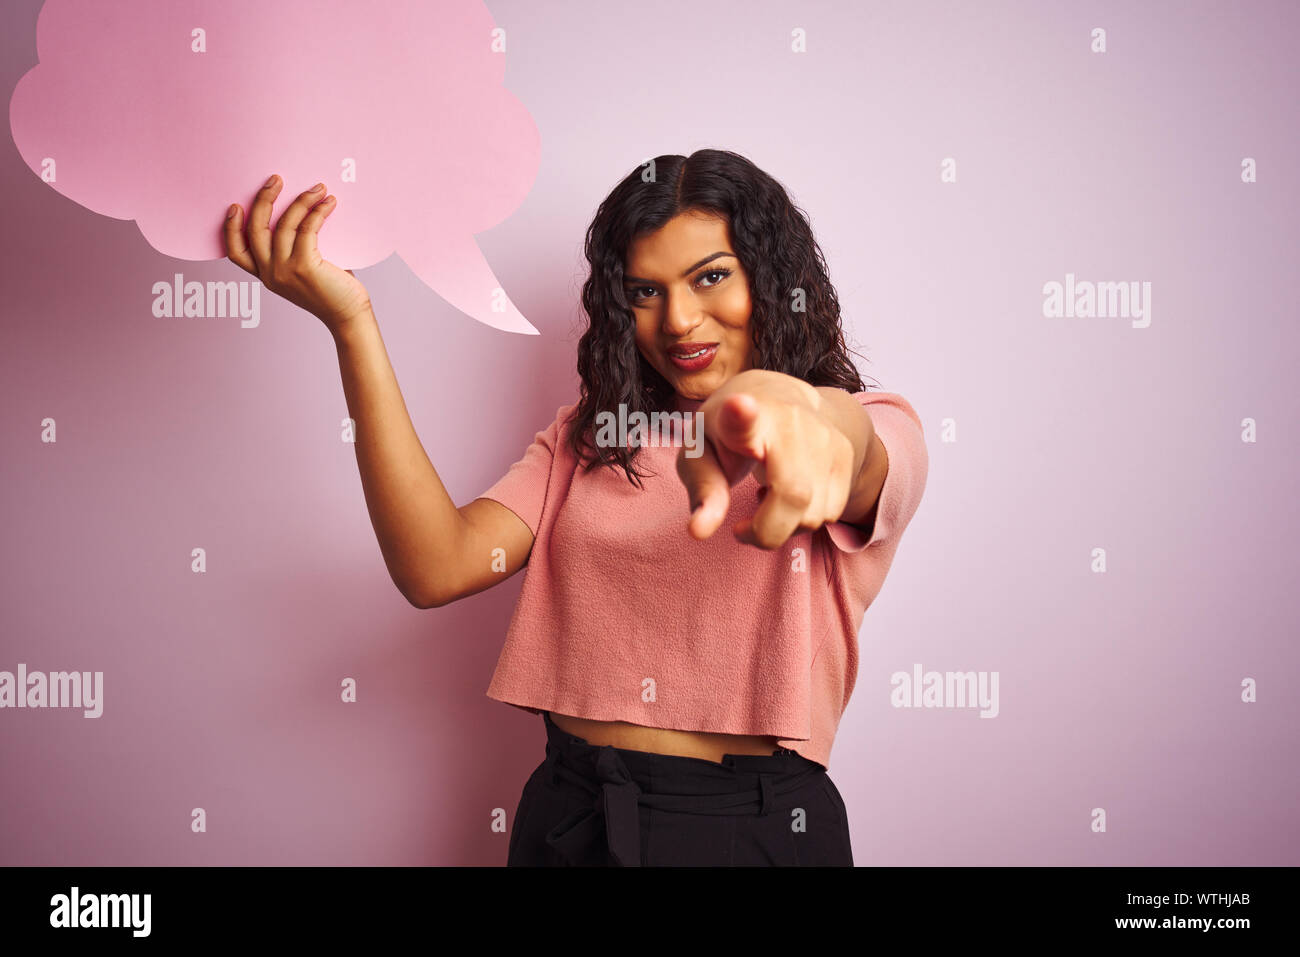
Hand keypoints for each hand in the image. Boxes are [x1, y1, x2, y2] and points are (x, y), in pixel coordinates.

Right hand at [222, 174, 372, 335]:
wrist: (348, 316)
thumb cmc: (333, 291)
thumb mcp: (306, 269)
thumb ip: (296, 247)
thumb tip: (305, 209)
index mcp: (267, 276)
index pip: (236, 253)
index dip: (231, 228)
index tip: (235, 206)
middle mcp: (271, 274)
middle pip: (256, 230)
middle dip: (264, 200)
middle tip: (276, 179)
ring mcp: (285, 271)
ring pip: (284, 225)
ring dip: (300, 200)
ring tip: (317, 188)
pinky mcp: (304, 266)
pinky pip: (307, 229)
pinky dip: (317, 211)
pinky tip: (328, 202)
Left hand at [676, 377, 857, 549]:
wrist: (776, 394)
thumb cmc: (727, 432)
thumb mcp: (700, 455)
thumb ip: (703, 491)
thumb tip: (699, 531)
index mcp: (738, 416)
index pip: (742, 416)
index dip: (740, 415)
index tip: (739, 406)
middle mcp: (789, 420)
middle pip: (792, 495)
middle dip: (766, 531)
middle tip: (742, 530)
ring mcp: (824, 435)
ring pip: (814, 514)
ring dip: (786, 528)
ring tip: (766, 504)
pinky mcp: (846, 453)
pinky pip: (830, 513)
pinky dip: (806, 520)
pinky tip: (789, 496)